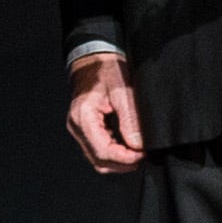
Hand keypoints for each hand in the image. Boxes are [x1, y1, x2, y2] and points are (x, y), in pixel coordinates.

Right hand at [64, 52, 144, 173]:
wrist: (93, 60)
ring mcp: (79, 129)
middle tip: (144, 155)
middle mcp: (77, 127)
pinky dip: (114, 153)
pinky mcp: (85, 129)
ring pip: (98, 159)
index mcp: (83, 117)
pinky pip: (98, 149)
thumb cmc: (105, 70)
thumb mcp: (122, 91)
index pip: (103, 151)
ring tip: (138, 152)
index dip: (125, 158)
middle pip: (99, 160)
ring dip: (119, 160)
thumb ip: (130, 120)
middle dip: (123, 163)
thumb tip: (138, 146)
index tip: (144, 154)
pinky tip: (128, 146)